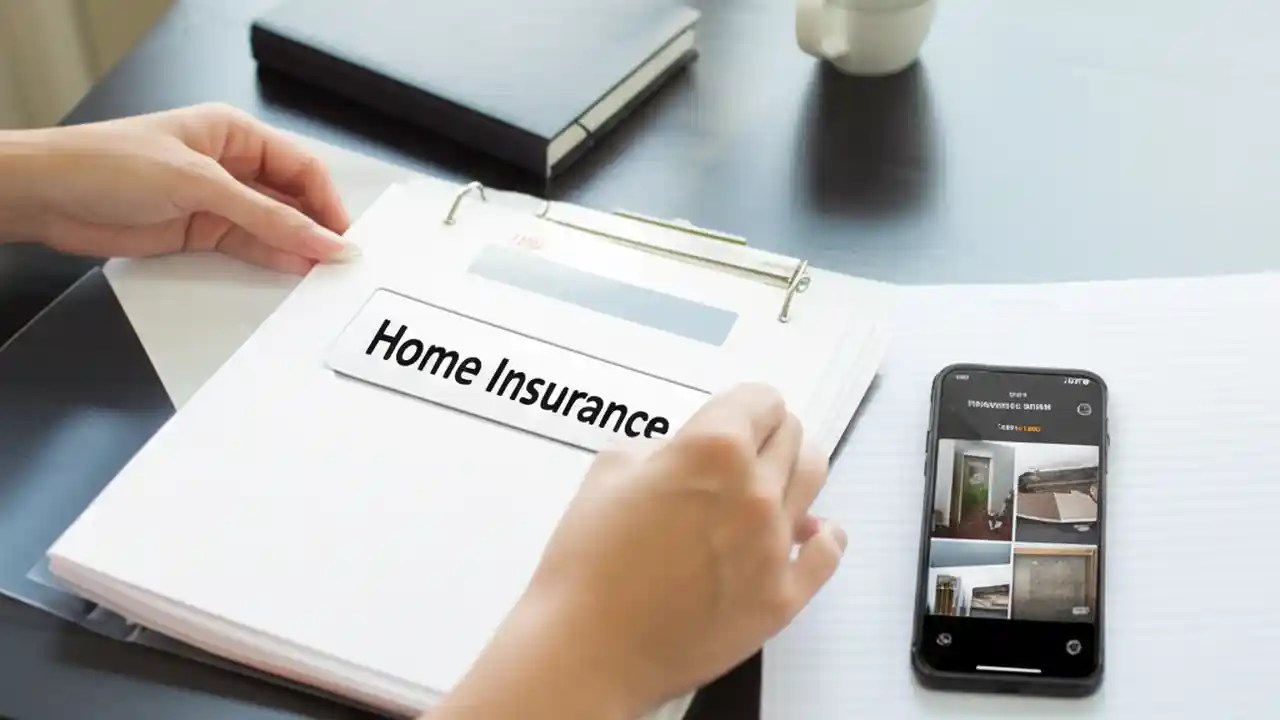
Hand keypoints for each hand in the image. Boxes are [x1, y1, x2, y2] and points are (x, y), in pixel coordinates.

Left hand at [0, 103, 355, 273]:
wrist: (46, 197)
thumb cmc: (107, 164)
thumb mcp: (201, 186)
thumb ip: (267, 218)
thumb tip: (322, 239)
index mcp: (234, 133)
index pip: (301, 168)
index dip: (328, 203)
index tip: (346, 237)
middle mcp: (230, 166)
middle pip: (292, 199)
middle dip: (317, 227)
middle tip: (340, 260)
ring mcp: (215, 202)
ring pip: (273, 228)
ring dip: (296, 249)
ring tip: (321, 274)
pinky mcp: (200, 233)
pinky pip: (248, 248)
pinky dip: (271, 261)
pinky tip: (291, 273)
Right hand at [434, 384, 846, 719]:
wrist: (588, 649)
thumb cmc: (586, 563)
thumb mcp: (607, 473)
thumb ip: (655, 448)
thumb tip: (679, 454)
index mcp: (713, 449)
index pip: (761, 399)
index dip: (744, 404)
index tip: (736, 415)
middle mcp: (755, 490)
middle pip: (792, 435)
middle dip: (768, 435)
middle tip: (747, 449)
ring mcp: (774, 546)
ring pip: (813, 482)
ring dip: (794, 473)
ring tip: (773, 483)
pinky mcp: (782, 597)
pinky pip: (827, 553)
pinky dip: (822, 537)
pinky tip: (810, 534)